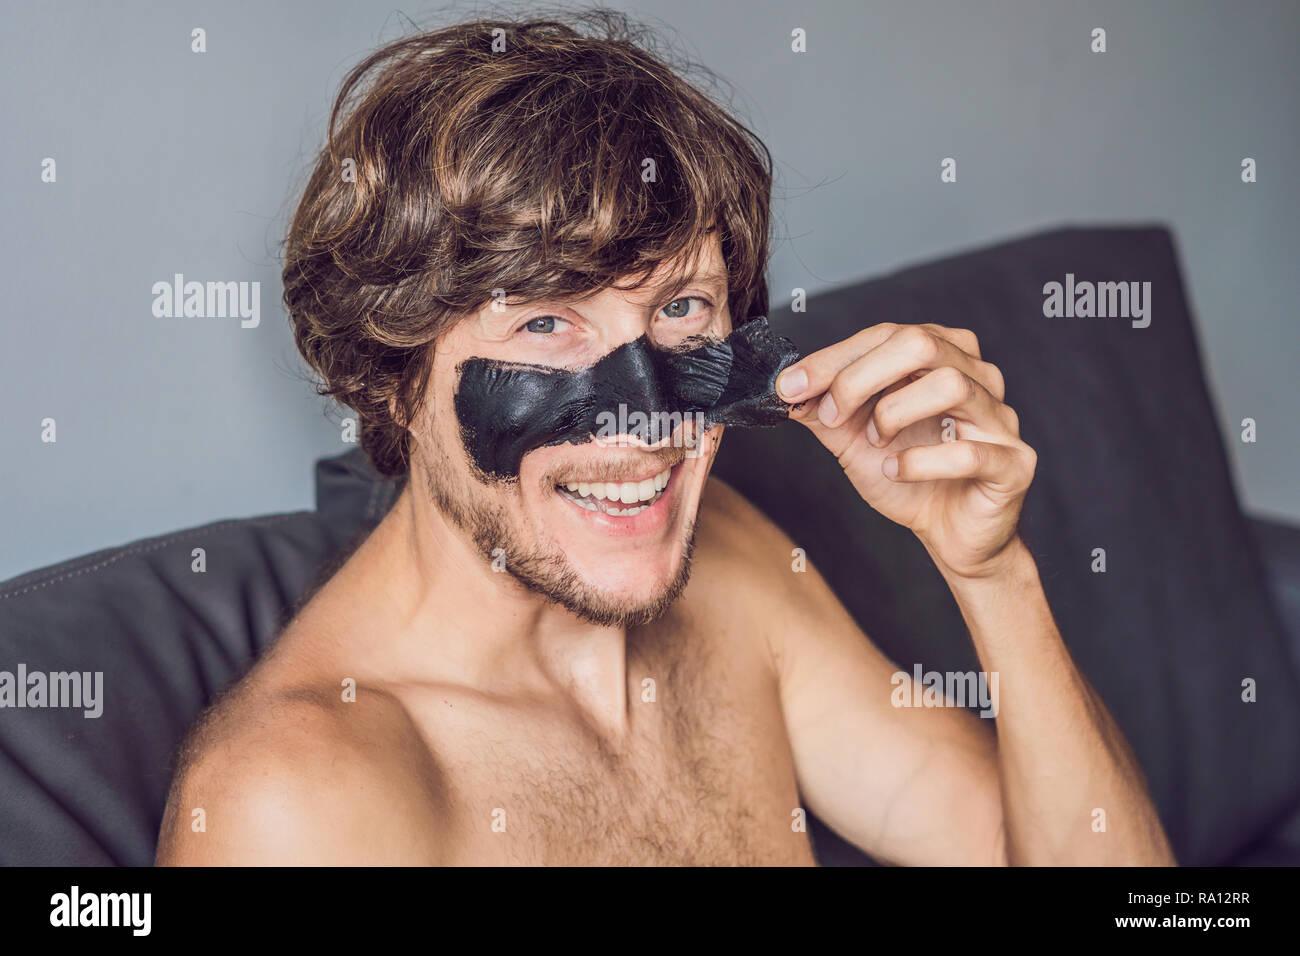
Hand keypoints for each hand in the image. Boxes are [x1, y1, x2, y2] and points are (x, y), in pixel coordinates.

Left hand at [776, 323, 1036, 578]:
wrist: (950, 536)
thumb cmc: (908, 478)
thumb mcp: (853, 439)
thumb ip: (823, 411)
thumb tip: (784, 388)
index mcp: (942, 356)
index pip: (886, 334)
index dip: (833, 358)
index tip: (790, 386)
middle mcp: (978, 376)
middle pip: (920, 343)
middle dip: (860, 378)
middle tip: (831, 416)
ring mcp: (1000, 418)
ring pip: (950, 385)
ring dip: (894, 414)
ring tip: (876, 443)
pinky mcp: (1014, 463)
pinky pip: (968, 452)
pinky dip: (918, 463)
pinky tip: (895, 472)